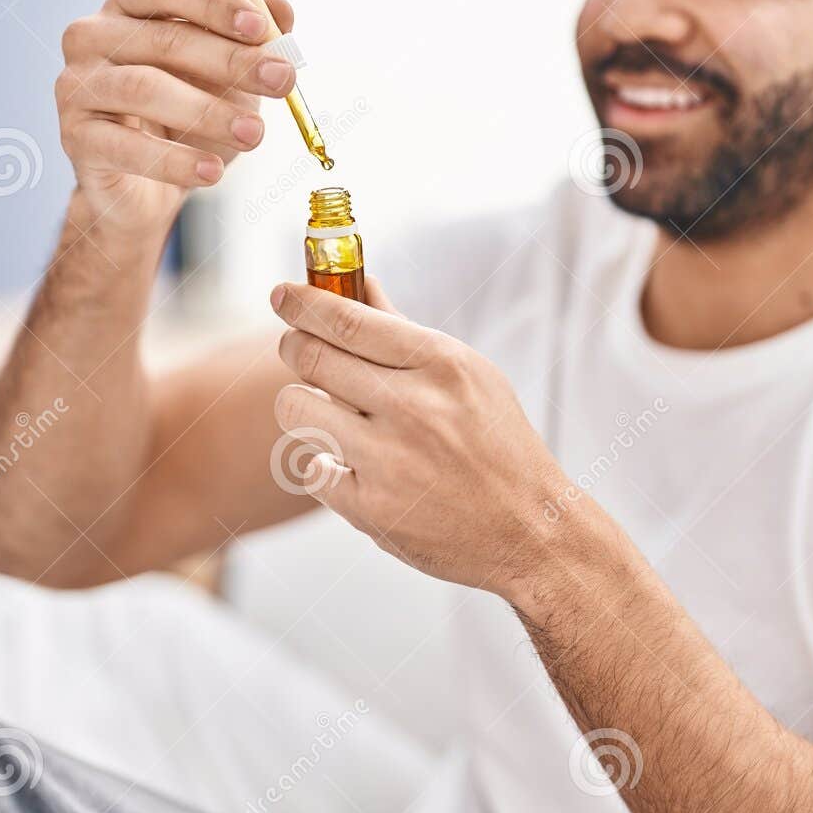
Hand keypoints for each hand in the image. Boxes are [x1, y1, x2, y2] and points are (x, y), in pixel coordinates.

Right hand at [55, 0, 297, 240]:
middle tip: (282, 80)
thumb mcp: (227, 79)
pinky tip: (212, 172)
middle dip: (231, 61)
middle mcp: (92, 37)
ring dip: (208, 111)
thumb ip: (252, 41)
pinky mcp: (74, 136)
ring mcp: (77, 85)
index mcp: (128, 8)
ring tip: (255, 134)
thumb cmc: (186, 121)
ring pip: (145, 89)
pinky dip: (175, 161)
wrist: (144, 189)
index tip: (261, 28)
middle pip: (165, 39)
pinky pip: (126, 147)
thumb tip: (281, 9)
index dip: (215, 4)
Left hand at [269, 278, 582, 598]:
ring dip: (300, 403)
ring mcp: (390, 460)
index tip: (281, 294)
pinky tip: (352, 466)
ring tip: (323, 409)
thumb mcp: (468, 375)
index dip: (303, 302)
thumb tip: (361, 283)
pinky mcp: (372, 509)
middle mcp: (413, 407)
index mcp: (441, 364)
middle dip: (293, 345)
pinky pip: (312, 469)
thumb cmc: (497, 444)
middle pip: (312, 357)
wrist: (530, 529)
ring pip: (297, 409)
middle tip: (295, 346)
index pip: (347, 319)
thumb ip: (405, 332)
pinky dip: (325, 465)